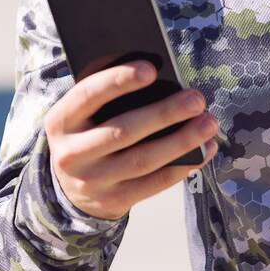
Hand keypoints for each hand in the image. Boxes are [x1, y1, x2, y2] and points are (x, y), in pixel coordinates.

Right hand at [44, 60, 219, 221]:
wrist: (71, 188)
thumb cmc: (90, 133)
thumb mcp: (84, 115)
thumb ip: (109, 98)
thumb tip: (161, 80)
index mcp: (61, 121)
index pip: (88, 95)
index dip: (118, 81)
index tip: (151, 69)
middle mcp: (71, 154)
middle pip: (123, 131)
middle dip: (164, 113)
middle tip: (196, 98)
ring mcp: (92, 182)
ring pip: (143, 160)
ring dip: (181, 141)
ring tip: (208, 123)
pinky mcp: (114, 201)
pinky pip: (154, 184)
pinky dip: (183, 166)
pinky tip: (205, 149)